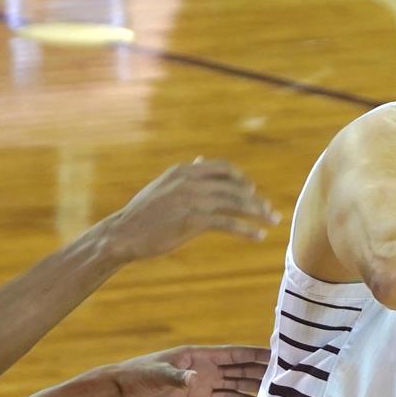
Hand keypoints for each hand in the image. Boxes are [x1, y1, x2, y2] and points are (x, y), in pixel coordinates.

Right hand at [98, 158, 279, 261]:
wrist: (123, 234)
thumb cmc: (142, 214)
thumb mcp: (164, 186)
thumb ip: (186, 174)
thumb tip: (202, 160)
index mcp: (184, 171)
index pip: (222, 167)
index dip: (240, 178)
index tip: (252, 190)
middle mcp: (190, 181)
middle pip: (234, 186)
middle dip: (256, 199)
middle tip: (270, 211)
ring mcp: (192, 199)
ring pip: (236, 203)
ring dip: (258, 212)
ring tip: (272, 222)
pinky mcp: (193, 220)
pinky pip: (229, 223)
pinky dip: (247, 230)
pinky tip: (258, 236)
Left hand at [100, 344, 271, 396]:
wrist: (124, 390)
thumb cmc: (139, 376)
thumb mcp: (158, 375)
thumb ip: (178, 377)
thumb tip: (195, 379)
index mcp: (199, 355)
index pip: (233, 354)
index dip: (254, 354)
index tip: (277, 353)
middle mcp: (206, 366)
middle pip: (240, 368)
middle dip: (262, 370)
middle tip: (288, 374)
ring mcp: (204, 381)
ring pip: (236, 382)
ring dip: (255, 385)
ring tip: (279, 391)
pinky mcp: (198, 396)